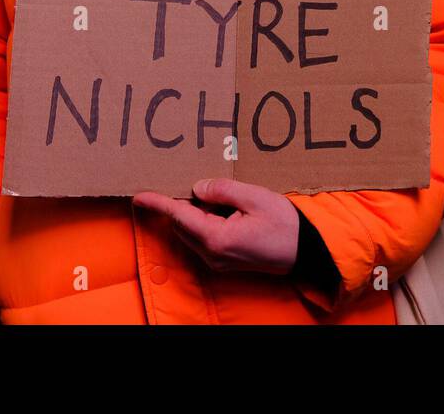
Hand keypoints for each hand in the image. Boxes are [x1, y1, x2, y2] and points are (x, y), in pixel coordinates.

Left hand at [133, 178, 299, 274]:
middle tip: (180, 181)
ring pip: (191, 231)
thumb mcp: (254, 197)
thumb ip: (222, 190)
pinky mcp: (224, 261)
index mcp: (216, 238)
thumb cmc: (284, 224)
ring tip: (209, 194)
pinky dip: (203, 221)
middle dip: (178, 204)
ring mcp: (217, 260)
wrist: (305, 251)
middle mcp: (212, 254)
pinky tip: (219, 208)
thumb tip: (197, 187)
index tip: (138, 195)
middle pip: (182, 225)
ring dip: (193, 212)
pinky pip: (203, 238)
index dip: (157, 203)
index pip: (178, 216)